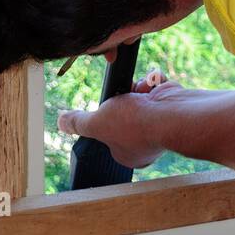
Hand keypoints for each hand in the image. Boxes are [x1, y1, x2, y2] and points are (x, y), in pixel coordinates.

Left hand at [57, 73, 188, 168]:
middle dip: (123, 98)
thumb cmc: (137, 124)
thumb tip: (61, 121)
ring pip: (139, 95)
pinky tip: (153, 85)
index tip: (107, 110)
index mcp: (128, 153)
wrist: (173, 113)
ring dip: (138, 87)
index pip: (109, 132)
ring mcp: (159, 121)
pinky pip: (156, 87)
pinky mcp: (170, 104)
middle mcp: (145, 140)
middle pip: (125, 110)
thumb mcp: (97, 123)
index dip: (107, 117)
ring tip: (140, 90)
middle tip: (123, 98)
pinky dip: (153, 81)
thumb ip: (79, 122)